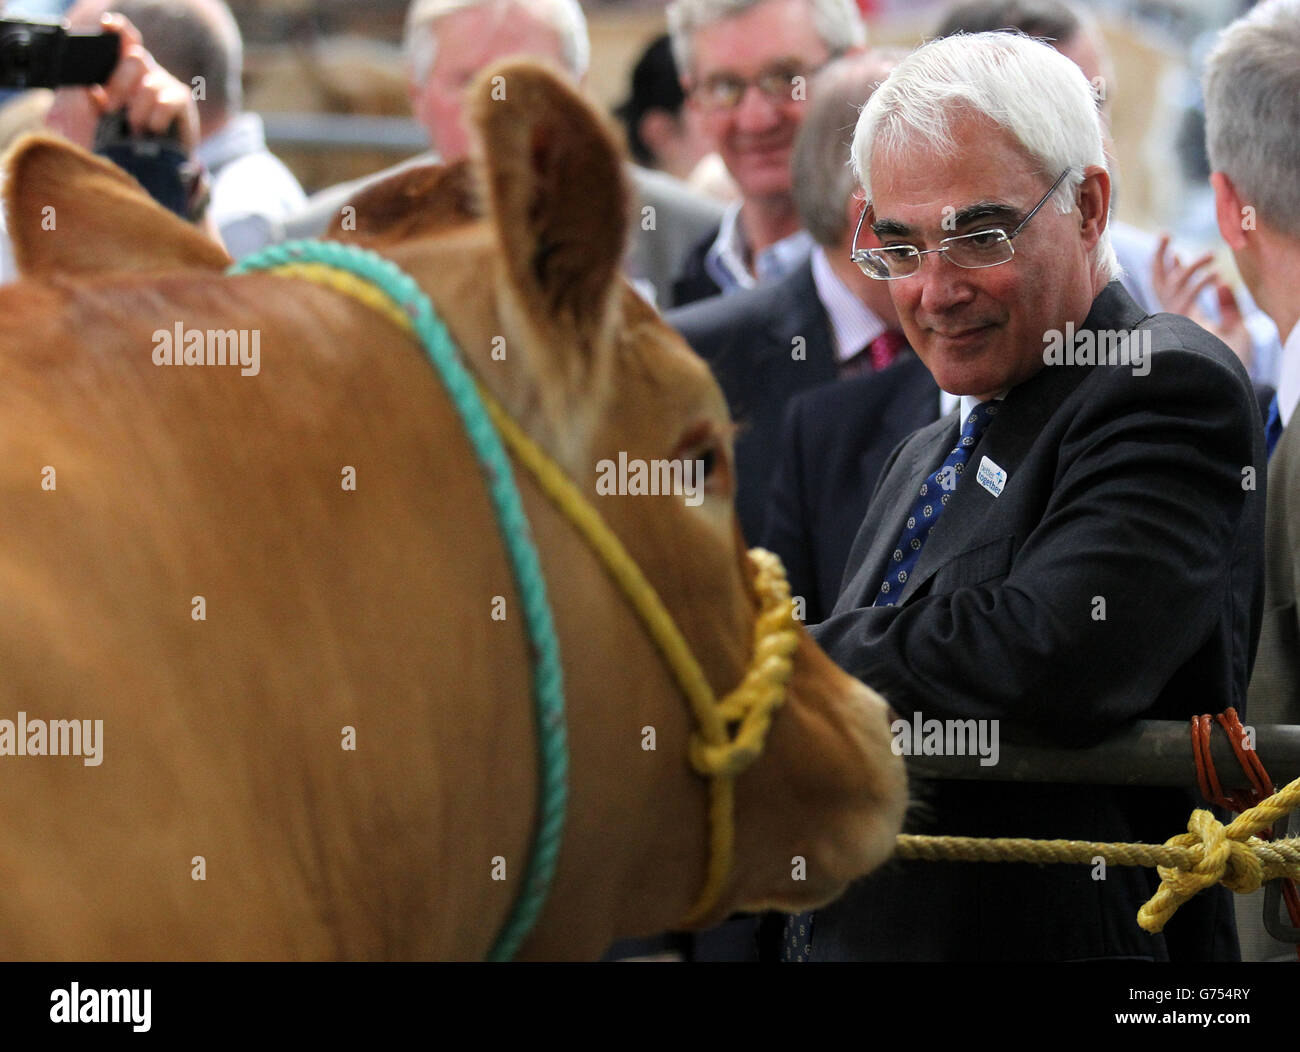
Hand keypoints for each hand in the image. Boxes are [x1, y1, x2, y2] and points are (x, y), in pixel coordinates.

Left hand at [90, 13, 200, 153]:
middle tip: (109, 109)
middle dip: (118, 84)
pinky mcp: (182, 103)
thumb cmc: (109, 145)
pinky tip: (150, 132)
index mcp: (120, 71)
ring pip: (149, 82)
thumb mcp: (83, 116)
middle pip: (135, 57)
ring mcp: (164, 87)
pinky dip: (154, 119)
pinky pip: (166, 101)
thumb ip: (77, 91)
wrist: (139, 175)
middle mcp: (144, 75)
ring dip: (136, 110)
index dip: (119, 30)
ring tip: (132, 130)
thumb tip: (82, 78)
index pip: (122, 39)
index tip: (108, 25)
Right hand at [1151, 233, 1251, 369]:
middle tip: (1164, 234)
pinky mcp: (1184, 327)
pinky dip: (1200, 284)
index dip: (1168, 266)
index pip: (1167, 287)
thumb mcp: (1236, 328)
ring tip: (1213, 255)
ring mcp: (1177, 323)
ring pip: (1171, 287)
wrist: (1224, 385)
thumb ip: (1229, 306)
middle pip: (1157, 283)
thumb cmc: (1231, 363)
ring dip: (1191, 268)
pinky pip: (1185, 298)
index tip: (1172, 248)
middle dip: (1159, 258)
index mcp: (1181, 318)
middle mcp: (1174, 319)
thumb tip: (1222, 282)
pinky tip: (1217, 276)